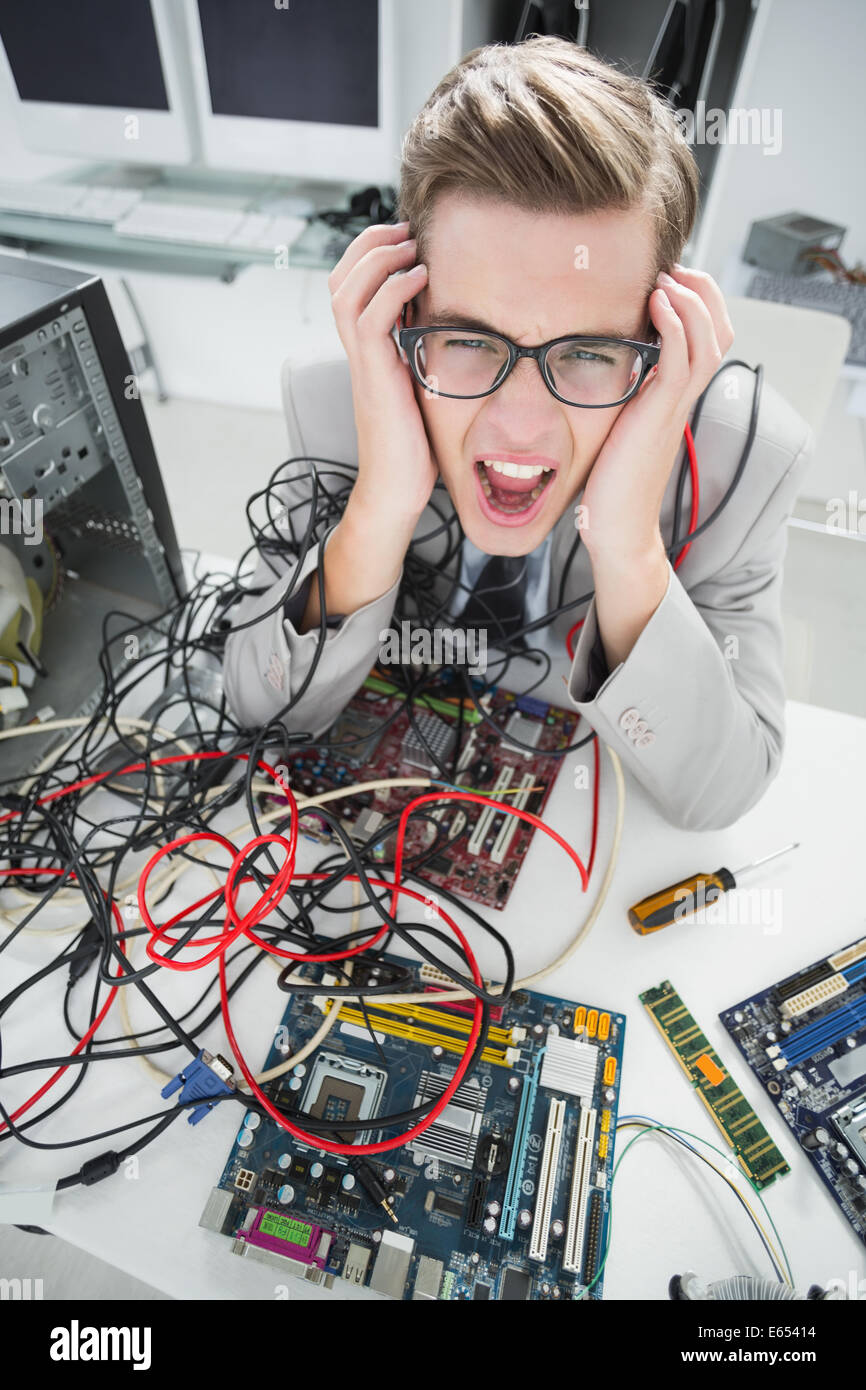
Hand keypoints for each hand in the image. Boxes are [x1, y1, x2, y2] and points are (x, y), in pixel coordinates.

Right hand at [301, 223, 434, 630]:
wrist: (397, 490)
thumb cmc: (414, 447)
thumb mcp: (422, 388)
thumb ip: (426, 355)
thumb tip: (455, 327)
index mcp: (367, 351)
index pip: (351, 286)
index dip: (370, 254)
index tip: (405, 238)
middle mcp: (358, 352)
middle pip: (340, 278)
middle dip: (370, 244)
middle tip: (405, 228)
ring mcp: (362, 364)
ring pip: (347, 291)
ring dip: (379, 258)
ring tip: (411, 244)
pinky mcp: (374, 377)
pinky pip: (369, 319)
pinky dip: (393, 289)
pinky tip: (420, 276)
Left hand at [580, 265, 734, 563]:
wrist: (616, 529)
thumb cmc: (610, 485)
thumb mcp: (615, 426)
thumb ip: (617, 396)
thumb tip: (594, 369)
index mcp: (674, 398)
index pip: (709, 337)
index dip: (698, 302)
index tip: (668, 280)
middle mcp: (682, 399)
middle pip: (721, 329)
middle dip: (704, 290)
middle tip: (673, 269)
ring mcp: (675, 407)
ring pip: (710, 338)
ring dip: (691, 299)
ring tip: (666, 280)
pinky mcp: (659, 416)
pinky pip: (681, 360)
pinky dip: (675, 324)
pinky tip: (656, 305)